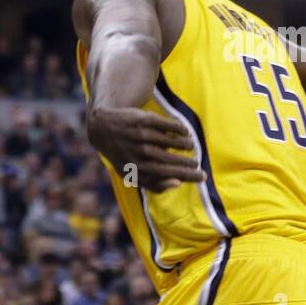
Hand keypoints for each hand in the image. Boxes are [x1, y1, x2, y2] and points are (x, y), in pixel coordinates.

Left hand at [87, 107, 205, 193]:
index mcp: (137, 169)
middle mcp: (139, 153)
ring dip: (184, 144)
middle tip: (199, 165)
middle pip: (169, 160)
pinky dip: (178, 128)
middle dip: (188, 163)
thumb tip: (178, 184)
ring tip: (192, 146)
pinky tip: (185, 131)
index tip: (202, 176)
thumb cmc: (124, 155)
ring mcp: (140, 135)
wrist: (103, 127)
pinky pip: (165, 124)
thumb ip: (154, 184)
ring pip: (168, 141)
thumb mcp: (133, 174)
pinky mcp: (142, 119)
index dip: (187, 176)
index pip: (167, 175)